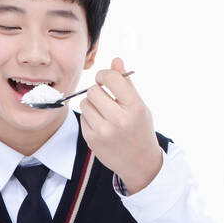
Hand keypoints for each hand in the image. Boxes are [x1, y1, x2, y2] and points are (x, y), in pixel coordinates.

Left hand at [78, 56, 163, 193]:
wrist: (140, 162)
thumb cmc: (140, 129)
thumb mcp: (139, 106)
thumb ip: (126, 83)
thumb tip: (115, 60)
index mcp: (135, 107)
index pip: (111, 78)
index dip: (104, 75)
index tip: (105, 79)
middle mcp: (119, 119)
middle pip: (93, 90)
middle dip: (97, 90)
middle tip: (105, 98)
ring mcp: (104, 131)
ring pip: (85, 103)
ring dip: (92, 104)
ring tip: (104, 113)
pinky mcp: (92, 140)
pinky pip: (83, 117)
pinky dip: (90, 118)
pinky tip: (101, 125)